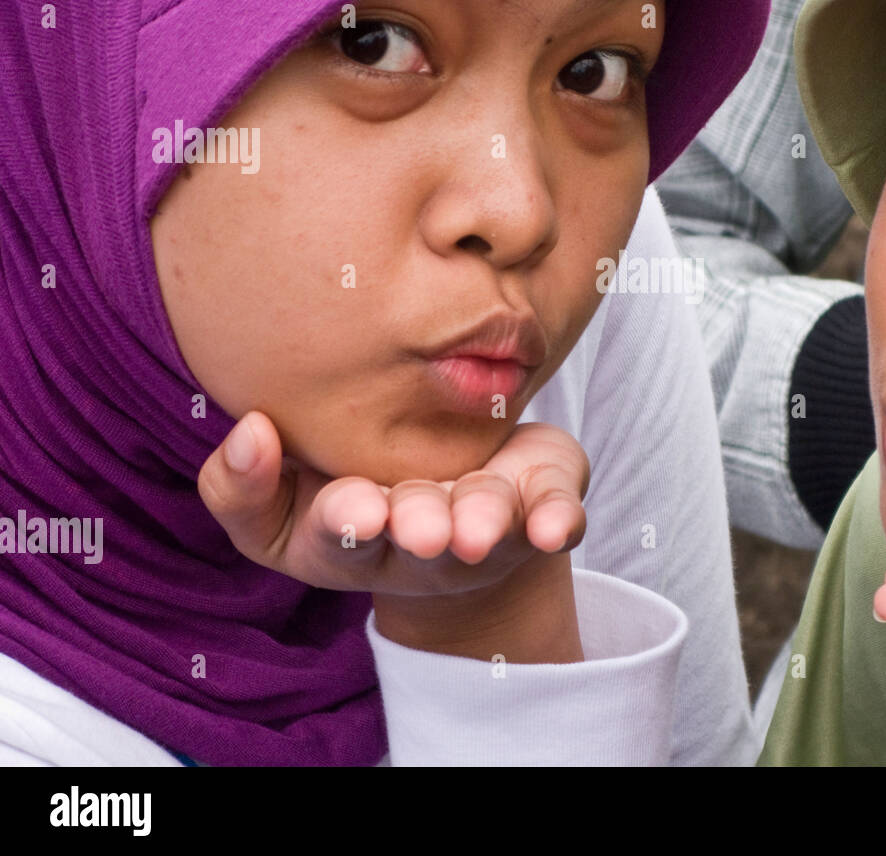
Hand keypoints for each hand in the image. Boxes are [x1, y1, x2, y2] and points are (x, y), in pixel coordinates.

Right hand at [197, 412, 588, 597]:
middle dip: (420, 532)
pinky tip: (557, 526)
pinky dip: (557, 518)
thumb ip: (242, 480)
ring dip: (484, 524)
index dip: (343, 526)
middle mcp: (423, 542)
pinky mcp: (538, 502)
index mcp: (351, 538)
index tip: (354, 511)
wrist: (444, 496)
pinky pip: (554, 513)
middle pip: (420, 542)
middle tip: (421, 529)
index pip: (337, 539)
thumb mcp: (281, 492)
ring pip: (488, 527)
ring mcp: (486, 525)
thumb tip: (247, 430)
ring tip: (478, 527)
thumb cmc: (350, 487)